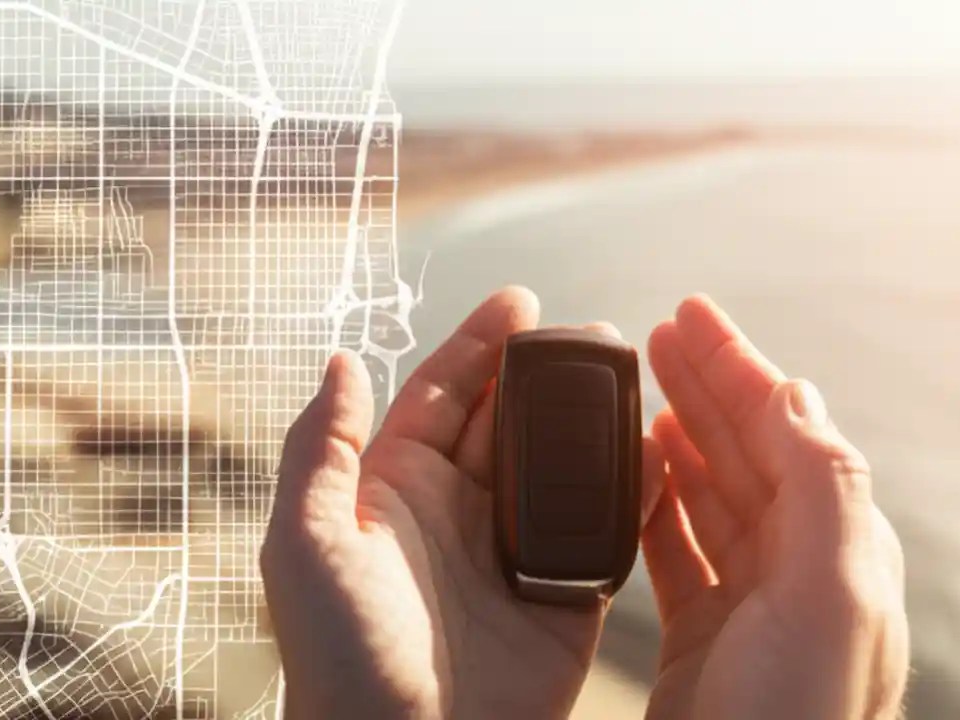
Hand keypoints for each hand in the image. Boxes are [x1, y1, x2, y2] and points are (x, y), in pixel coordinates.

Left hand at [261, 287, 657, 718]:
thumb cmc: (343, 655)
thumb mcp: (307, 540)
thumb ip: (322, 448)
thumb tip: (342, 360)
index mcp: (397, 488)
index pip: (444, 394)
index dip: (480, 344)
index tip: (519, 301)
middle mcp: (458, 511)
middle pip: (510, 418)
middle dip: (546, 369)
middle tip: (591, 331)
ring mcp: (514, 551)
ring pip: (561, 463)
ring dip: (589, 419)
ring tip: (626, 373)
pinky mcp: (565, 594)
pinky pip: (603, 528)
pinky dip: (629, 487)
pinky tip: (652, 446)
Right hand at [643, 295, 909, 718]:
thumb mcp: (828, 600)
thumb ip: (823, 489)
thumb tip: (798, 393)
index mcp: (839, 552)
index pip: (787, 432)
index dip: (738, 368)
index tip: (691, 314)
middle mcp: (800, 573)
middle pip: (749, 452)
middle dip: (706, 387)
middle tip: (658, 333)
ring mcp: (751, 607)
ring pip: (713, 495)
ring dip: (681, 437)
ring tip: (644, 394)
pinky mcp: (704, 640)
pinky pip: (681, 550)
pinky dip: (659, 503)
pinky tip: (640, 476)